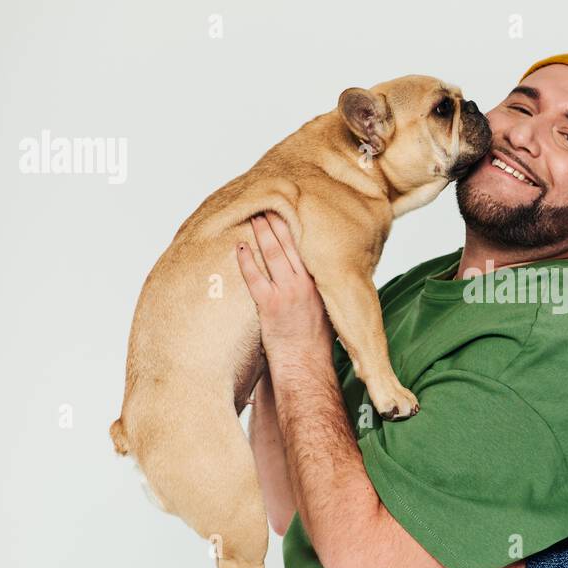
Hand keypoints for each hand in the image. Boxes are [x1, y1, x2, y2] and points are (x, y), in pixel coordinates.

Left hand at [236, 212, 333, 360]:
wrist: (307, 365)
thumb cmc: (316, 341)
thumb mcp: (327, 308)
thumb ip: (321, 287)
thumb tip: (315, 271)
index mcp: (321, 282)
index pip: (308, 247)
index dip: (299, 226)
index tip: (293, 208)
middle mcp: (306, 284)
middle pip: (290, 244)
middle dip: (279, 221)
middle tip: (270, 202)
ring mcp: (287, 293)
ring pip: (273, 254)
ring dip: (262, 232)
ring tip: (254, 215)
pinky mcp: (270, 305)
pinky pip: (255, 277)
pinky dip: (246, 260)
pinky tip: (240, 247)